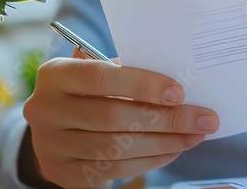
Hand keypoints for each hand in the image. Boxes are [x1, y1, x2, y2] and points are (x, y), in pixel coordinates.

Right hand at [23, 49, 219, 187]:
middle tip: (202, 119)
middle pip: (111, 117)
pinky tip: (172, 150)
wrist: (56, 129)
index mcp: (54, 75)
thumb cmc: (89, 93)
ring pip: (115, 148)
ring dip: (163, 143)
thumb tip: (177, 88)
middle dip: (165, 119)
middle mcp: (44, 109)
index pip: (99, 77)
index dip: (141, 85)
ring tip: (193, 136)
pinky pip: (114, 170)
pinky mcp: (62, 173)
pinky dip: (149, 160)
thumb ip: (126, 74)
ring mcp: (50, 145)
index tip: (179, 92)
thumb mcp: (98, 74)